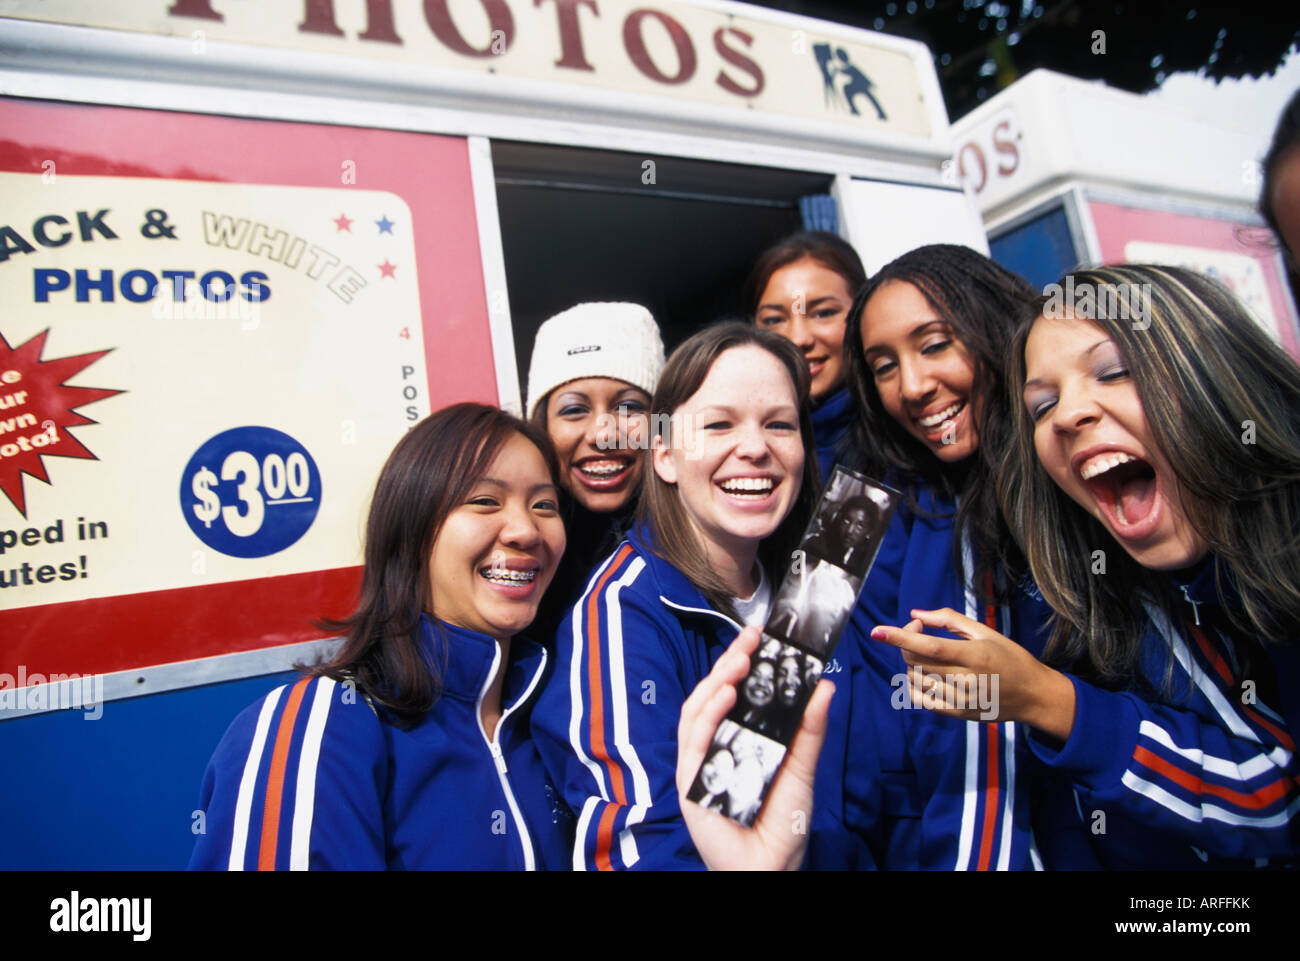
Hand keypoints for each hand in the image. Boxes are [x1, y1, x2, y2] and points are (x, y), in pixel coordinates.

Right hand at [676, 626, 832, 870]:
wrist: (771, 866)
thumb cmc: (783, 822)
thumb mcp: (803, 767)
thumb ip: (810, 728)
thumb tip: (824, 685)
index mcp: (738, 737)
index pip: (735, 692)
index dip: (741, 662)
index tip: (759, 635)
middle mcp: (715, 745)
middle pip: (713, 695)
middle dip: (730, 664)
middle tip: (750, 640)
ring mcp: (699, 762)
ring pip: (698, 711)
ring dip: (717, 682)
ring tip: (740, 662)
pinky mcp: (690, 782)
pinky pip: (695, 741)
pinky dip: (709, 715)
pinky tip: (726, 695)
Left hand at [870, 607, 1075, 740]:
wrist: (1032, 695)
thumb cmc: (1010, 657)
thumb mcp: (985, 632)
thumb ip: (949, 620)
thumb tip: (915, 613)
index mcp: (975, 655)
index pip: (929, 646)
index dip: (900, 637)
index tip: (877, 631)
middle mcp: (966, 680)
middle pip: (916, 661)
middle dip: (907, 641)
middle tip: (918, 629)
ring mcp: (960, 700)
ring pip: (915, 679)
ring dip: (910, 661)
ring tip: (925, 651)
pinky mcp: (957, 714)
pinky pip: (922, 700)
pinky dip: (914, 684)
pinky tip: (923, 672)